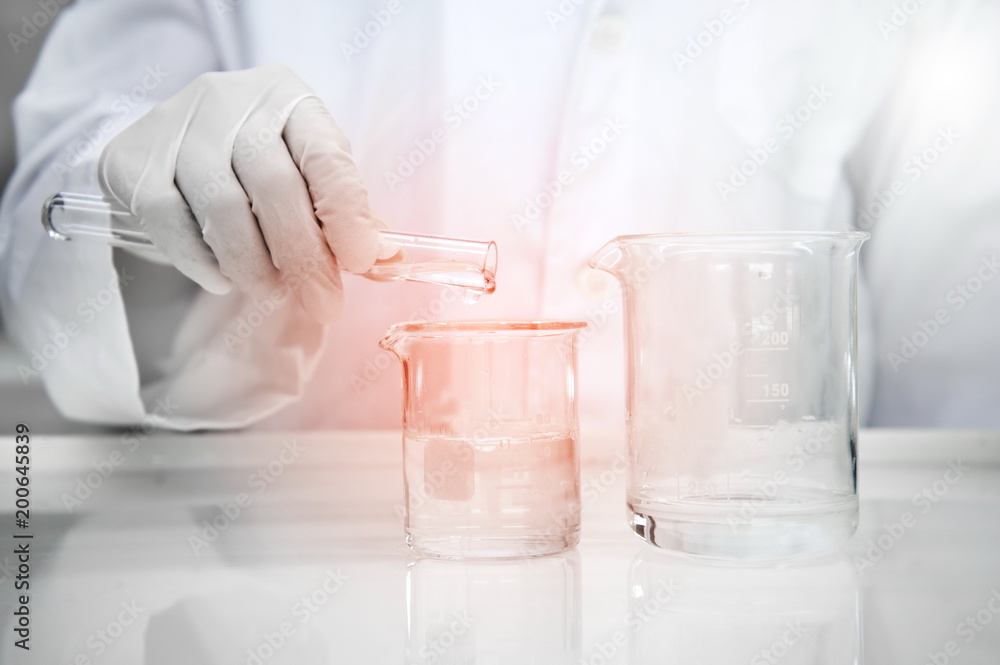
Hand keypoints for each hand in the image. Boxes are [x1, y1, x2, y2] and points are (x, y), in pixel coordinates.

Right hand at [99, 63, 392, 321]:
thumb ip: (342, 210)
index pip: (325, 157)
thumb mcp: (304, 171)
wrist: (163, 144)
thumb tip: (386, 259)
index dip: (347, 214)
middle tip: (323, 303)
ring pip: (223, 208)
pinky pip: (170, 221)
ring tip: (270, 291)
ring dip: (254, 265)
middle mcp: (233, 101)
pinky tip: (222, 279)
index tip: (362, 262)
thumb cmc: (251, 164)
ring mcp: (177, 125)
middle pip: (275, 188)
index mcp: (289, 99)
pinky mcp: (134, 159)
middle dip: (305, 257)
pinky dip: (201, 260)